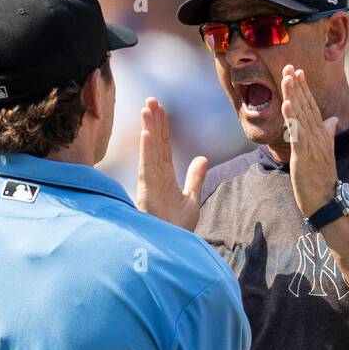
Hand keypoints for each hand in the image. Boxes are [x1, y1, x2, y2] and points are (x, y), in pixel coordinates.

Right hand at [137, 97, 207, 230]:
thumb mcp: (191, 200)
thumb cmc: (177, 229)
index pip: (164, 147)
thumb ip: (195, 178)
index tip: (160, 109)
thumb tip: (202, 158)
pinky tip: (146, 134)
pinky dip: (146, 150)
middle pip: (155, 144)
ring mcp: (149, 184)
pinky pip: (147, 167)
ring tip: (147, 108)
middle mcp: (154, 177)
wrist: (172, 250)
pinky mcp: (147, 192)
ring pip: (150, 151)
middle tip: (151, 99)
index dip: (163, 128)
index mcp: (164, 177)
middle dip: (153, 122)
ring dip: (148, 129)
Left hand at [280, 66, 338, 217]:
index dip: (304, 89)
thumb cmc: (323, 181)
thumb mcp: (326, 154)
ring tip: (287, 78)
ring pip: (302, 116)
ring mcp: (312, 145)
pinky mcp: (304, 156)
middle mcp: (318, 136)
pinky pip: (298, 134)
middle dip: (298, 86)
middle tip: (290, 66)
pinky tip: (288, 104)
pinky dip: (293, 118)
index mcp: (321, 135)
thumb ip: (328, 135)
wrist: (328, 203)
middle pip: (306, 106)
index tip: (297, 72)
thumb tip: (332, 119)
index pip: (312, 107)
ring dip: (294, 95)